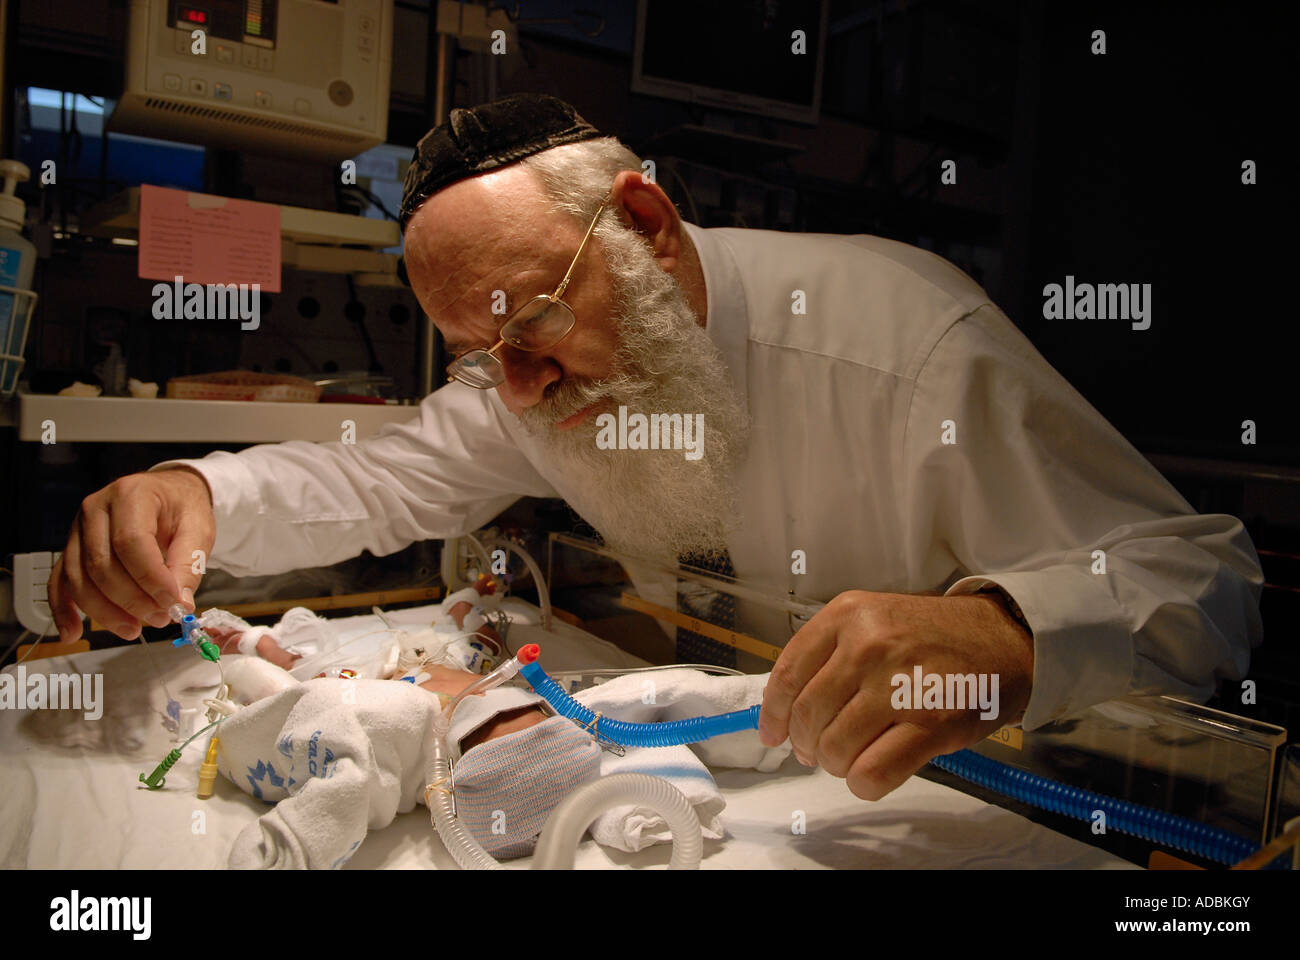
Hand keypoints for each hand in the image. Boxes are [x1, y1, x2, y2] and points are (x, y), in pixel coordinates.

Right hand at [48, 467, 215, 641]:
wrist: (167, 493)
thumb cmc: (181, 507)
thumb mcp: (199, 528)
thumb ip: (190, 564)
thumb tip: (180, 604)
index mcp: (131, 494)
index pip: (131, 542)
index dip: (151, 578)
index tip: (172, 602)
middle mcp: (96, 509)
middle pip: (102, 565)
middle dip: (131, 600)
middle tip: (160, 618)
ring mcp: (78, 529)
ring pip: (79, 579)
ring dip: (105, 612)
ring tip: (134, 628)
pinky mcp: (72, 549)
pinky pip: (60, 582)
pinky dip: (64, 610)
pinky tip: (73, 632)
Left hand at [758, 590, 1033, 799]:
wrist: (1003, 638)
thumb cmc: (933, 637)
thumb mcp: (873, 621)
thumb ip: (828, 656)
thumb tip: (785, 713)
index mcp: (848, 615)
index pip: (788, 675)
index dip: (774, 714)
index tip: (773, 734)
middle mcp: (868, 646)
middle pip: (809, 716)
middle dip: (807, 744)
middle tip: (819, 751)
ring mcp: (899, 685)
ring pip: (836, 749)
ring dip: (837, 764)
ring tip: (852, 757)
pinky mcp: (931, 724)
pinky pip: (873, 773)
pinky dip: (864, 784)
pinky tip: (871, 774)